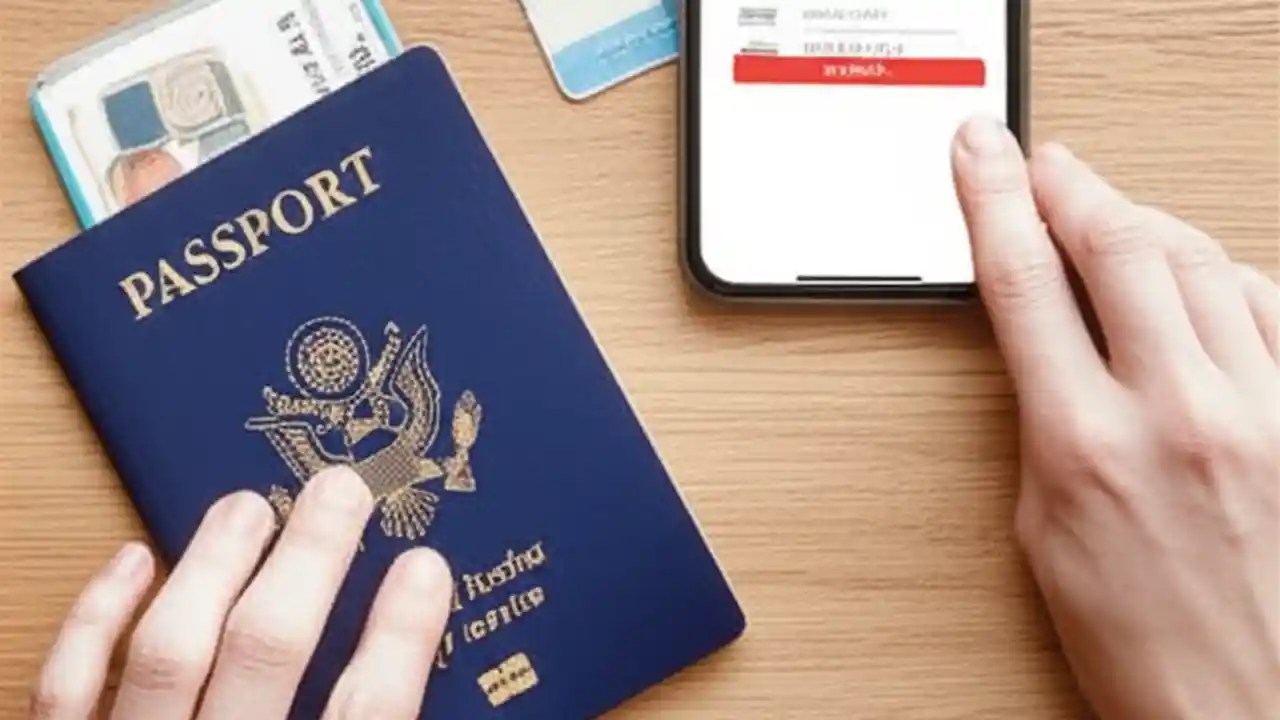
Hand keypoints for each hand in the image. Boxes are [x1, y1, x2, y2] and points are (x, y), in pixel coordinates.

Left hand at [29, 467, 452, 718]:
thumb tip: (442, 680)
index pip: (368, 714)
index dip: (401, 634)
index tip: (425, 565)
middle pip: (267, 654)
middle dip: (309, 561)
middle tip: (339, 490)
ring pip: (167, 654)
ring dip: (212, 568)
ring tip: (245, 505)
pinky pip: (64, 691)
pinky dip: (93, 621)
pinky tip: (132, 560)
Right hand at [951, 118, 1278, 718]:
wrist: (1248, 707)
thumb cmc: (1141, 645)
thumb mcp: (1042, 529)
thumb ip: (1044, 418)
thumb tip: (1044, 341)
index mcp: (1086, 447)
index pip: (1023, 282)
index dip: (992, 200)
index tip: (981, 155)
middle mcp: (1180, 414)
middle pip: (1118, 245)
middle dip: (1070, 186)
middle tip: (1044, 163)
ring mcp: (1261, 411)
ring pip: (1201, 260)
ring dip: (1144, 219)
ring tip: (1110, 209)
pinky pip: (1271, 305)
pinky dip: (1224, 270)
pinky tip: (1196, 269)